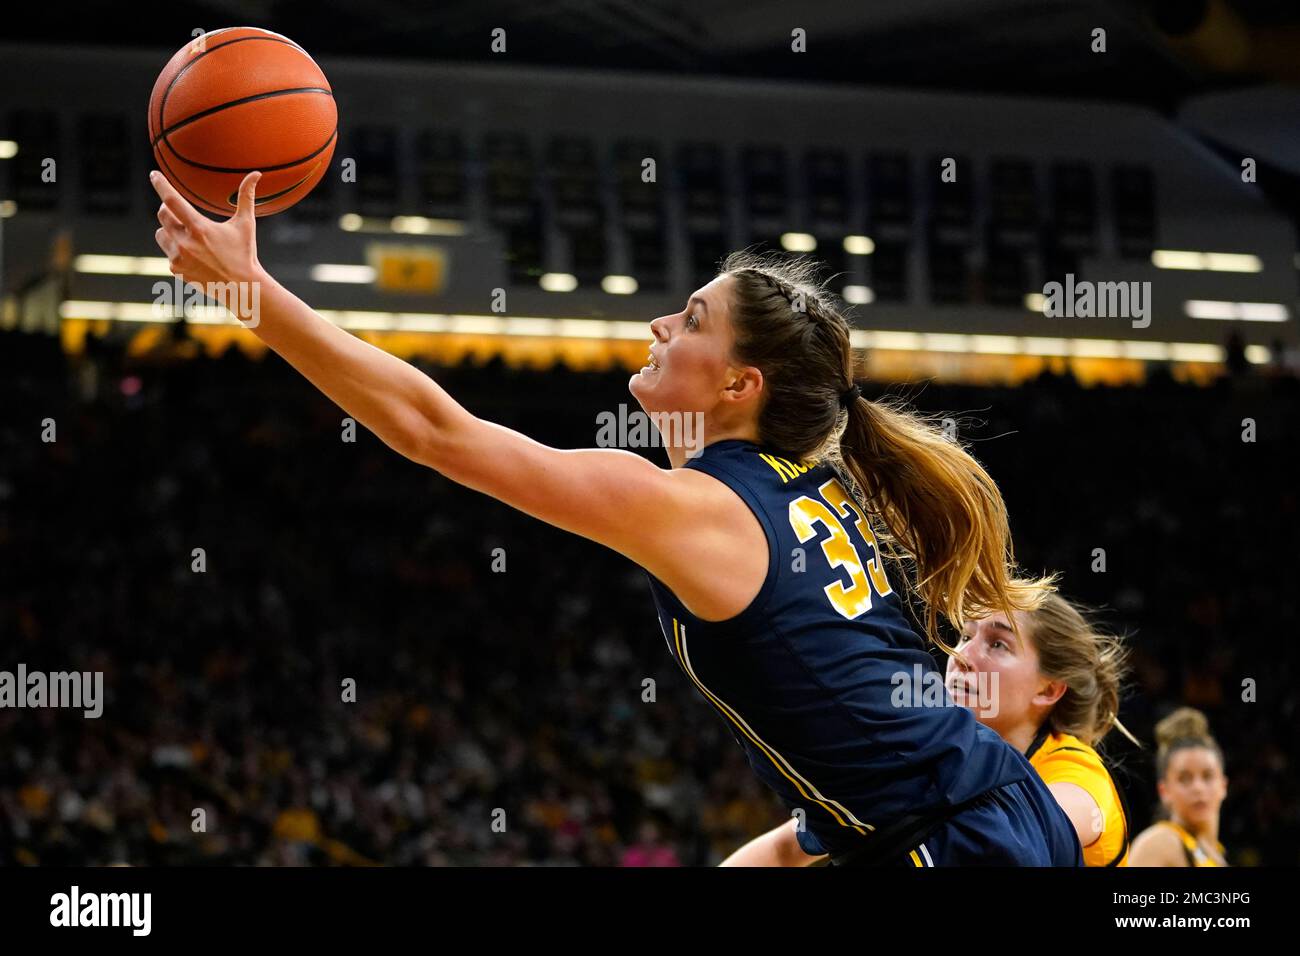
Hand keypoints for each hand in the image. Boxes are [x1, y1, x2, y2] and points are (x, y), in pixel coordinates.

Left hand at [151, 170, 262, 287]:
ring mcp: (178, 257)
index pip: (172, 200)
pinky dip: (176, 250)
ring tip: (189, 238)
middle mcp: (185, 242)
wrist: (241, 288)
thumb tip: (256, 174)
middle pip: (162, 215)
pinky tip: (194, 257)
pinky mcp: (175, 269)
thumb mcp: (246, 225)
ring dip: (170, 231)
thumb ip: (246, 197)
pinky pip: (167, 252)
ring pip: (161, 233)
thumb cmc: (244, 253)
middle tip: (179, 213)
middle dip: (169, 210)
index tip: (153, 174)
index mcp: (199, 228)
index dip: (161, 185)